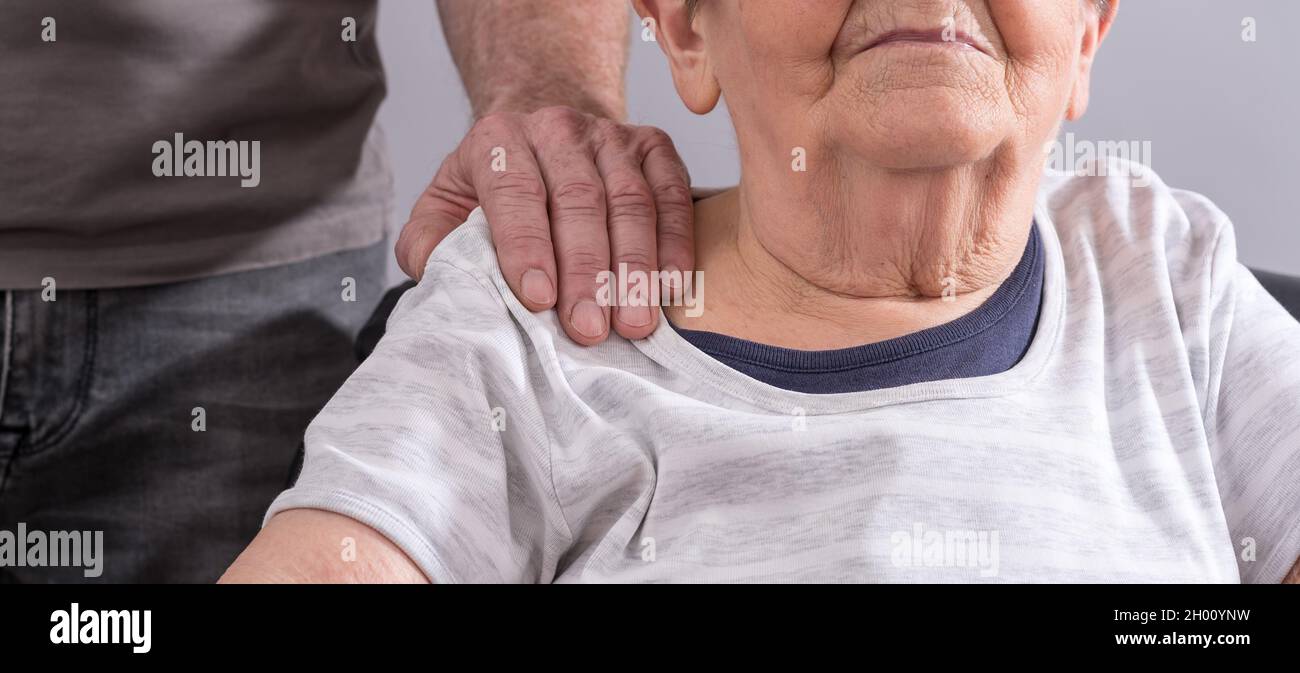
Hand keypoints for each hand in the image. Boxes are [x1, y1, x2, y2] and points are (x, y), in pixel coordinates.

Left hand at [396, 106, 693, 345]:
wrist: (544, 138)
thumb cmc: (494, 191)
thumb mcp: (445, 208)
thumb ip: (432, 243)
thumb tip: (443, 277)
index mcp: (498, 138)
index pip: (514, 190)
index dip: (527, 246)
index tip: (539, 299)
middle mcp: (556, 128)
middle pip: (578, 199)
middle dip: (586, 270)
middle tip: (589, 329)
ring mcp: (610, 135)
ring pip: (630, 201)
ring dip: (635, 267)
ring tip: (634, 323)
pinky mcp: (653, 146)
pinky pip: (672, 194)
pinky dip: (676, 243)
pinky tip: (673, 287)